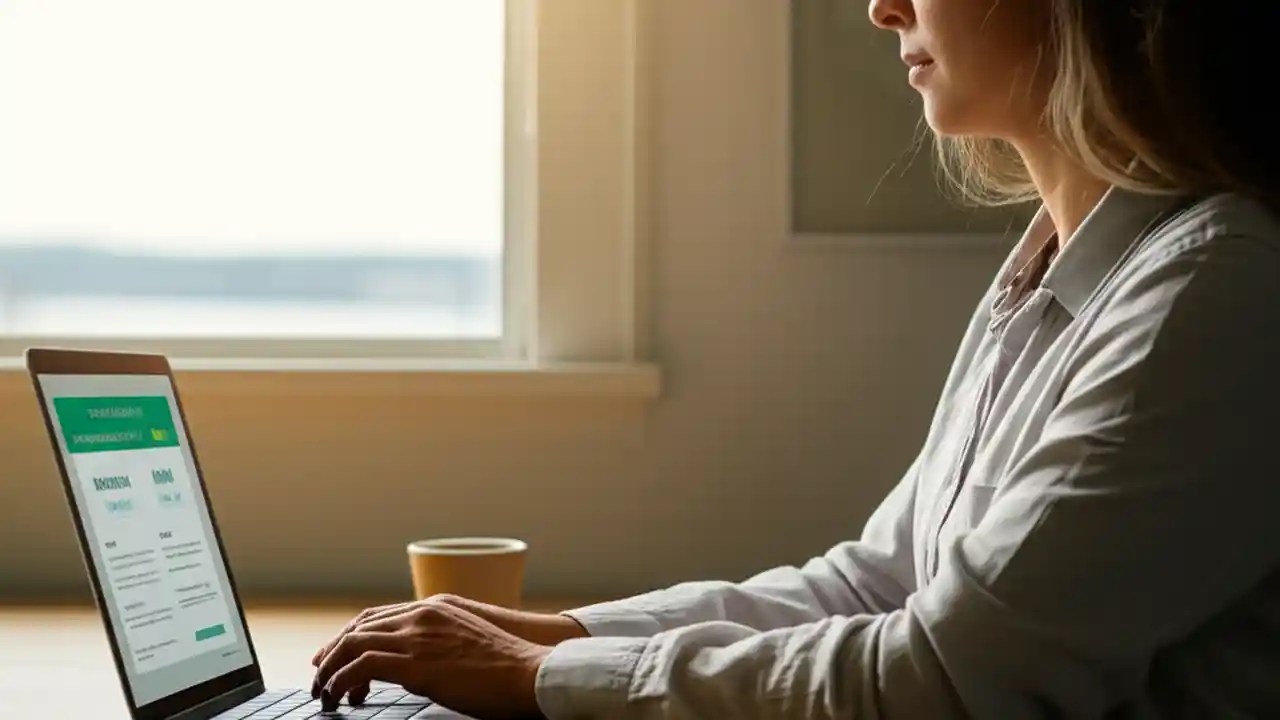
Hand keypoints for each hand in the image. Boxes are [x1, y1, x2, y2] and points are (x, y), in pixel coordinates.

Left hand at [311, 597, 551, 717]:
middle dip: (333, 651)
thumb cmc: (506, 665)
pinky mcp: (413, 664)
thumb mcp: (468, 641)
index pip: (376, 616)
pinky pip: (360, 668)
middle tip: (320, 674)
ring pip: (352, 645)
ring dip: (331, 670)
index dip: (350, 634)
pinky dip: (341, 681)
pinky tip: (340, 696)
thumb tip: (419, 664)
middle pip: (358, 628)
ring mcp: (416, 637)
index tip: (335, 653)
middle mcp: (420, 616)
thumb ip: (440, 642)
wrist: (526, 672)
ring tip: (325, 692)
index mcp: (434, 608)